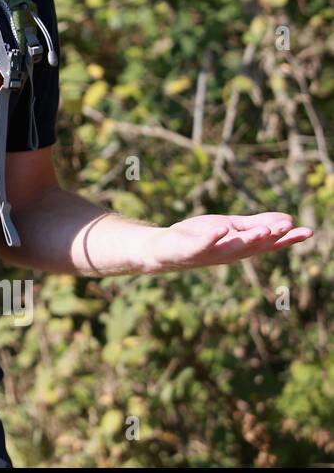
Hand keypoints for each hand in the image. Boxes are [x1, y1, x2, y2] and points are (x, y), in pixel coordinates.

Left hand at [147, 212, 311, 272]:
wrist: (163, 248)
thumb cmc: (198, 237)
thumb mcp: (231, 227)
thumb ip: (256, 223)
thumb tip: (288, 219)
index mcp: (241, 247)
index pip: (269, 244)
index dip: (288, 239)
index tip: (308, 232)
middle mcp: (230, 253)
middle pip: (254, 246)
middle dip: (271, 237)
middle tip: (289, 227)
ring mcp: (210, 253)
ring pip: (233, 248)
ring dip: (249, 239)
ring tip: (264, 230)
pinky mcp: (190, 250)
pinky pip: (203, 245)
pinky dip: (212, 238)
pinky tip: (221, 229)